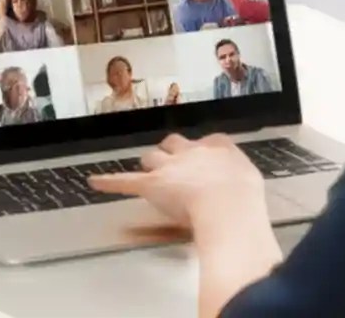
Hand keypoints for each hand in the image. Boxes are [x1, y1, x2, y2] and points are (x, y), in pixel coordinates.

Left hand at [89, 134, 268, 228]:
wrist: (227, 202)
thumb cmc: (244, 197)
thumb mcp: (249, 182)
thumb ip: (240, 181)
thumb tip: (242, 192)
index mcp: (218, 148)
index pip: (208, 142)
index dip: (203, 151)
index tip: (204, 158)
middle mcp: (191, 152)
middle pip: (174, 144)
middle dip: (171, 152)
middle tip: (172, 164)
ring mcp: (169, 167)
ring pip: (152, 158)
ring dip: (151, 165)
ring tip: (148, 173)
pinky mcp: (152, 184)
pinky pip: (125, 181)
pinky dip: (109, 182)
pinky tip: (95, 182)